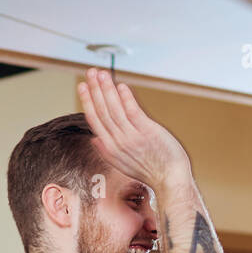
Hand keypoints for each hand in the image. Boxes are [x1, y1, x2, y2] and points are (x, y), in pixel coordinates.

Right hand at [77, 67, 191, 191]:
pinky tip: (121, 86)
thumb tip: (94, 139)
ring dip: (107, 89)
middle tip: (90, 72)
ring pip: (114, 109)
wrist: (170, 180)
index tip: (82, 86)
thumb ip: (107, 151)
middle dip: (95, 89)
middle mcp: (118, 142)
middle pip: (102, 111)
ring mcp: (132, 137)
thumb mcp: (122, 165)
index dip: (87, 101)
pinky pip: (133, 111)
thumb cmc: (150, 171)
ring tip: (102, 74)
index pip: (94, 120)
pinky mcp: (147, 132)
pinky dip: (126, 98)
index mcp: (110, 149)